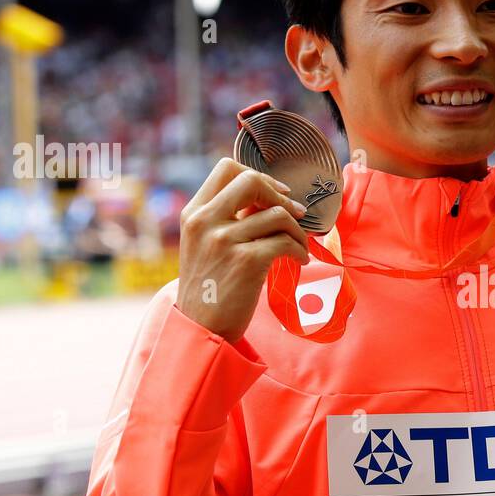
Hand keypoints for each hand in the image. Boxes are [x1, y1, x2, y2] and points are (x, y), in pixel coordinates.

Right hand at [175, 158, 310, 343]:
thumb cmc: (210, 286)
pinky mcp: (247, 261)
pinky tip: (299, 261)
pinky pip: (286, 241)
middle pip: (251, 180)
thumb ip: (225, 218)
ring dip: (298, 230)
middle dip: (280, 194)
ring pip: (277, 214)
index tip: (275, 194)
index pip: (227, 168)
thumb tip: (268, 196)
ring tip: (300, 246)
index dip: (258, 175)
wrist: (203, 327)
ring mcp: (224, 241)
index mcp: (194, 214)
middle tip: (294, 214)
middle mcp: (205, 222)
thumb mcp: (203, 244)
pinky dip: (300, 250)